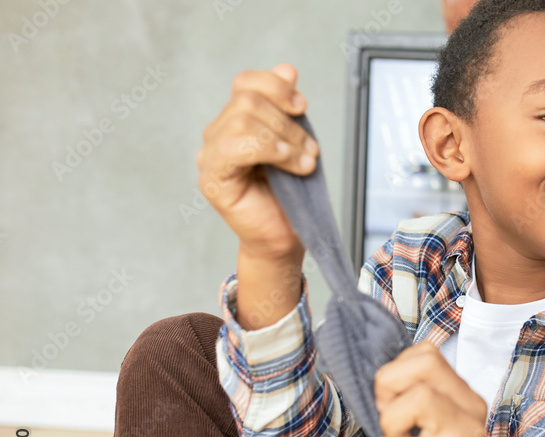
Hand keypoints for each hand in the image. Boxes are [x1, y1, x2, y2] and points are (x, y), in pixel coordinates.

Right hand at [197, 63, 318, 260]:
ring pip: (244, 120)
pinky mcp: (212, 178)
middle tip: (312, 150)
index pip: (246, 83)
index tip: (302, 106)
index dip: (276, 86)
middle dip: (289, 122)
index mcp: (234, 122)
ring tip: (305, 162)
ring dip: (285, 139)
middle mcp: (217, 135)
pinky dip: (271, 151)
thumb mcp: (294, 141)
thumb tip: (287, 69)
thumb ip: (286, 108)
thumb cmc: (291, 195)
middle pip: (248, 100)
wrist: (285, 237)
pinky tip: (291, 165)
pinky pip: (237, 146)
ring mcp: (210, 156)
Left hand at [367, 341, 489, 436]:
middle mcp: (471, 408)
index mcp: (462, 394)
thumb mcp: (414, 423)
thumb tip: (372, 375)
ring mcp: (467, 436)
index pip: (426, 352)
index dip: (396, 370)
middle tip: (387, 417)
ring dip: (391, 420)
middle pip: (426, 364)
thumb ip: (403, 394)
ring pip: (422, 398)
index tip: (389, 400)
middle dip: (389, 385)